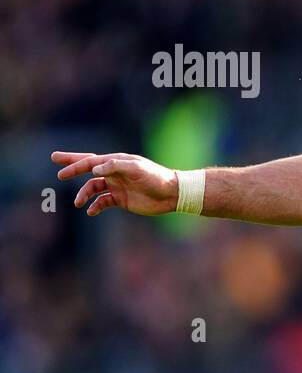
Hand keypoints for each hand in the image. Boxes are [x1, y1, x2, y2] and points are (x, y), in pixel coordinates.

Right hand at [51, 151, 179, 215]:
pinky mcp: (121, 199)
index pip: (91, 161)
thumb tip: (94, 169)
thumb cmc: (156, 177)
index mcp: (116, 162)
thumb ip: (115, 166)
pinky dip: (95, 206)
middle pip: (88, 169)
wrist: (171, 194)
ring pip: (93, 189)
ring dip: (84, 195)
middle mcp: (114, 172)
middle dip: (72, 169)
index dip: (74, 162)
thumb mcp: (137, 169)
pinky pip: (103, 202)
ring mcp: (117, 186)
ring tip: (78, 202)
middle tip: (58, 172)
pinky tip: (90, 211)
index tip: (59, 165)